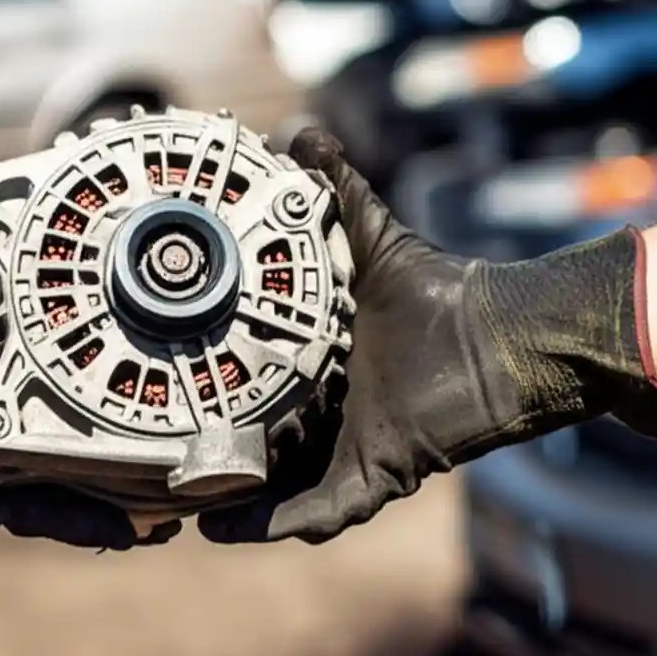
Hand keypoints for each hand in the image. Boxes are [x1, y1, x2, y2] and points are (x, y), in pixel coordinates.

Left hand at [0, 189, 178, 549]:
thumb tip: (6, 174)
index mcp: (9, 368)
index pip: (78, 378)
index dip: (124, 380)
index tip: (172, 373)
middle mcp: (9, 415)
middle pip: (87, 441)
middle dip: (138, 453)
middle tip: (193, 451)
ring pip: (73, 487)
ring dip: (124, 496)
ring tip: (176, 505)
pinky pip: (34, 513)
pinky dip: (82, 521)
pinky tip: (131, 526)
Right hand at [197, 128, 656, 543]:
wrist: (503, 332)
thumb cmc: (438, 287)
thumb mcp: (369, 233)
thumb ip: (335, 187)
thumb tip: (299, 130)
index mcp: (317, 363)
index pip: (252, 380)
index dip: (209, 385)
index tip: (156, 382)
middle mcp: (328, 409)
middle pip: (259, 441)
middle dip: (212, 454)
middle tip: (154, 451)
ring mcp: (349, 445)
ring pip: (277, 487)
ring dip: (231, 499)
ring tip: (173, 501)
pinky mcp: (376, 473)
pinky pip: (318, 511)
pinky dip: (272, 523)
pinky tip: (223, 526)